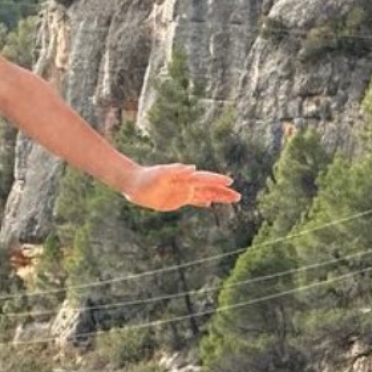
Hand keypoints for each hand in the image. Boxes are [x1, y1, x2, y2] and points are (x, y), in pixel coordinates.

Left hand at [123, 164, 241, 211]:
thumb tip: (192, 167)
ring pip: (204, 195)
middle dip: (223, 192)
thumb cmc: (146, 177)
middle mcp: (186, 184)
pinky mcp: (176, 200)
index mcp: (184, 178)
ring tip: (231, 199)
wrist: (134, 183)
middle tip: (238, 196)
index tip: (230, 182)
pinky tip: (208, 203)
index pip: (204, 179)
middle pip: (209, 188)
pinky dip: (202, 202)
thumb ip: (176, 170)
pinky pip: (193, 201)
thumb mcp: (160, 173)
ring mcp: (182, 192)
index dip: (217, 181)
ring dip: (217, 197)